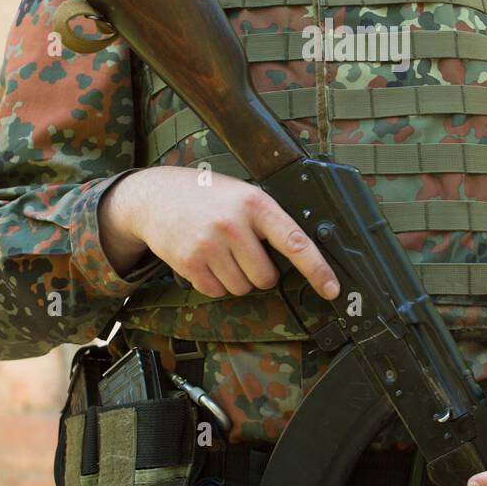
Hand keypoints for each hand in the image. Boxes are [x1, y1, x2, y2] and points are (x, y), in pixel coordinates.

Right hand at [99, 167, 340, 300]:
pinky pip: (217, 291)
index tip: (332, 288)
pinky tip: (206, 259)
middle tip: (244, 252)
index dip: (317, 269)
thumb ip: (267, 219)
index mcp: (255, 203)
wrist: (154, 196)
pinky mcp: (189, 263)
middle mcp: (233, 224)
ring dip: (236, 278)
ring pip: (242, 288)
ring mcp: (209, 245)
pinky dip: (215, 283)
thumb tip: (299, 255)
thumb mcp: (242, 194)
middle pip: (266, 277)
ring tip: (221, 252)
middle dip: (261, 273)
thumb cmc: (205, 195)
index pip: (295, 241)